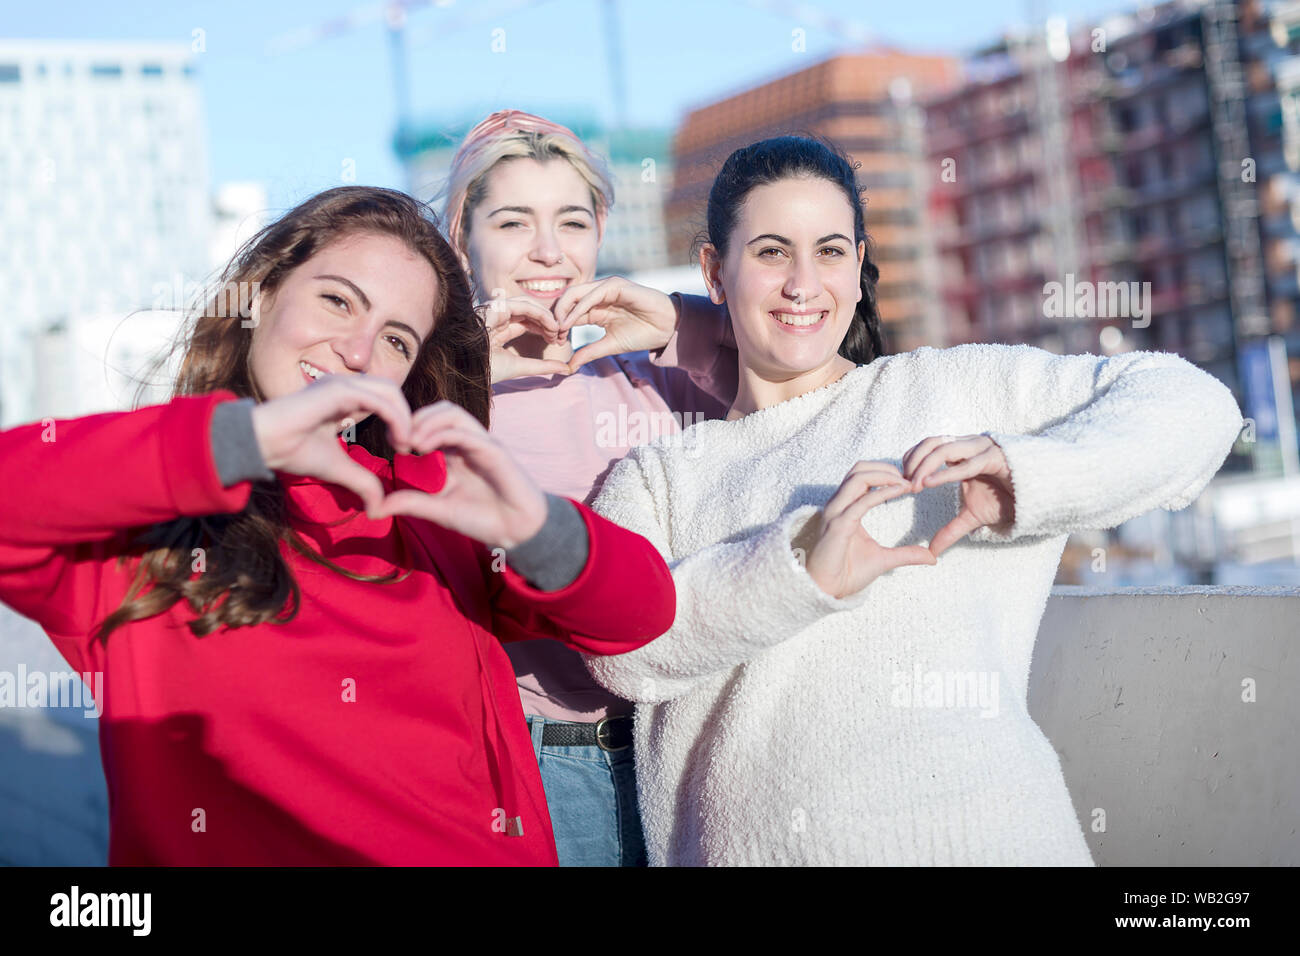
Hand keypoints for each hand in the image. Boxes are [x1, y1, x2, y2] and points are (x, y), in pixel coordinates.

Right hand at [249, 374, 413, 516]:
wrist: (261, 444)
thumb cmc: (291, 451)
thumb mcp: (337, 469)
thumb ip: (361, 483)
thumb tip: (378, 510)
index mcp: (343, 397)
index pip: (384, 398)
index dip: (400, 420)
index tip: (404, 448)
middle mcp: (344, 385)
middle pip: (391, 391)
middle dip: (408, 417)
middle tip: (411, 446)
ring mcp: (340, 384)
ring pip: (389, 392)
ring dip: (405, 418)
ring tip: (405, 445)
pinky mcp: (337, 391)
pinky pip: (378, 400)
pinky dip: (395, 418)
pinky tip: (397, 440)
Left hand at [369, 400, 548, 548]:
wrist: (517, 531)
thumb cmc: (483, 519)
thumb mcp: (438, 510)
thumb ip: (411, 503)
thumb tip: (375, 508)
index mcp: (455, 452)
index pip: (430, 423)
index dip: (408, 427)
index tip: (392, 446)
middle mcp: (467, 443)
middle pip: (440, 409)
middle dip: (415, 418)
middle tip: (398, 440)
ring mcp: (481, 444)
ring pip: (452, 412)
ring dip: (426, 420)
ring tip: (410, 441)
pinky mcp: (493, 451)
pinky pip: (466, 432)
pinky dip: (442, 433)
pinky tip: (423, 447)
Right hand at [480, 297, 571, 383]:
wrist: (468, 371)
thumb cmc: (487, 371)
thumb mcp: (521, 367)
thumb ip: (542, 366)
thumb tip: (567, 369)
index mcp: (498, 328)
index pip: (526, 322)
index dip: (544, 328)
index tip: (557, 340)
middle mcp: (496, 317)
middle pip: (528, 311)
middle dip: (547, 321)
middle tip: (560, 334)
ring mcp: (494, 310)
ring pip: (527, 305)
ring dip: (546, 316)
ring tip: (557, 330)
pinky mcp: (495, 308)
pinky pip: (522, 305)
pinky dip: (540, 313)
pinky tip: (551, 325)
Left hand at [553, 277, 678, 370]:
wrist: (667, 327)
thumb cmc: (642, 334)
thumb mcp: (610, 346)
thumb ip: (589, 352)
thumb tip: (569, 367)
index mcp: (595, 308)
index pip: (569, 311)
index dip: (558, 325)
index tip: (555, 342)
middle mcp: (598, 295)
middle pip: (567, 299)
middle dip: (556, 315)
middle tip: (553, 334)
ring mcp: (606, 288)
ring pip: (576, 294)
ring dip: (564, 311)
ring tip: (559, 328)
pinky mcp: (615, 285)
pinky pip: (591, 294)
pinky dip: (578, 308)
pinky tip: (571, 321)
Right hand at [803, 460, 936, 598]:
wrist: (828, 590)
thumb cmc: (847, 573)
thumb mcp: (884, 559)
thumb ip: (906, 554)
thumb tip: (932, 558)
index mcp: (846, 508)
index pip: (863, 476)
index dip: (887, 473)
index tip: (910, 483)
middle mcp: (839, 505)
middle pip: (859, 468)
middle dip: (887, 468)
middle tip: (911, 478)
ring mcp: (837, 513)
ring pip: (858, 477)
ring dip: (886, 475)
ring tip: (907, 483)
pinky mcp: (839, 525)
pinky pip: (862, 501)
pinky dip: (883, 492)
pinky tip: (900, 491)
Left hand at [901, 434, 1015, 556]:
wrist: (1037, 500)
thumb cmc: (1004, 500)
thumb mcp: (971, 517)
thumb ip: (949, 531)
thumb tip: (931, 553)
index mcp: (961, 453)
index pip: (928, 445)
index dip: (912, 459)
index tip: (900, 481)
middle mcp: (969, 446)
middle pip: (932, 442)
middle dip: (914, 461)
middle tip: (903, 484)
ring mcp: (983, 449)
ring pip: (945, 448)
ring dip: (925, 465)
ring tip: (914, 485)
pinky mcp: (996, 458)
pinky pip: (967, 463)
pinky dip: (945, 473)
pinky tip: (929, 483)